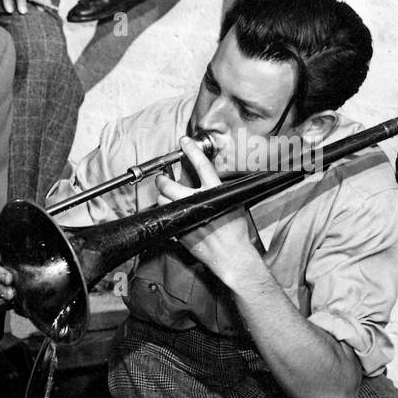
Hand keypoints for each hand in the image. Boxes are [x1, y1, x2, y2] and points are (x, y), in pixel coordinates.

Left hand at [155, 134, 260, 284]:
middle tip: (161, 177)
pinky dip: (166, 212)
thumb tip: (207, 181)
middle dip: (162, 178)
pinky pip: (165, 215)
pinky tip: (172, 212)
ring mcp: (185, 216)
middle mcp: (197, 202)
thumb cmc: (235, 232)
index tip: (184, 141)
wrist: (231, 256)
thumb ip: (218, 191)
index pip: (202, 165)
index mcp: (215, 192)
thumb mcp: (233, 203)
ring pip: (163, 200)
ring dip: (163, 196)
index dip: (191, 151)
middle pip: (169, 184)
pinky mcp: (178, 229)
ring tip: (167, 196)